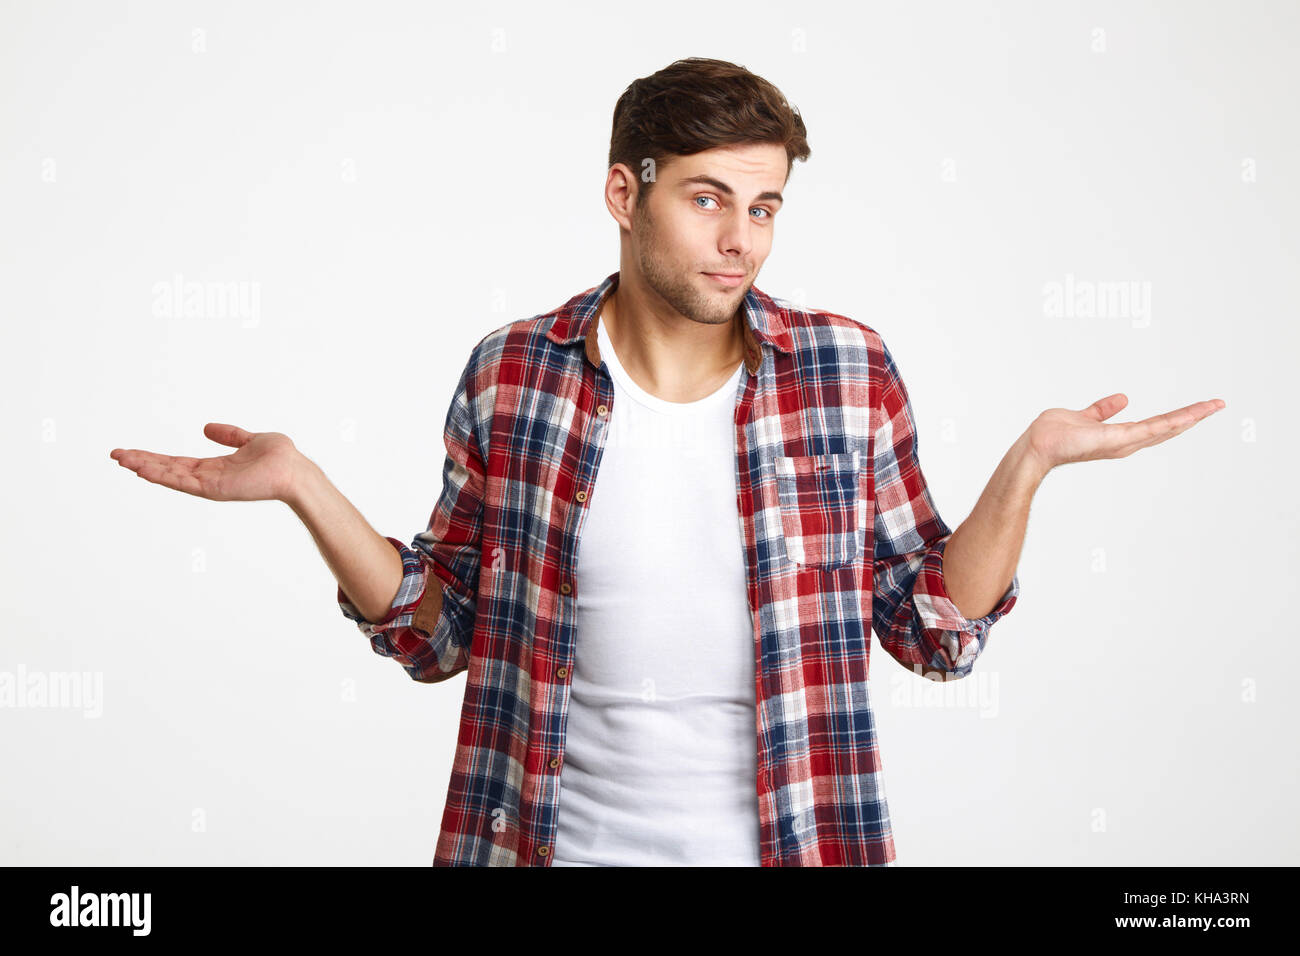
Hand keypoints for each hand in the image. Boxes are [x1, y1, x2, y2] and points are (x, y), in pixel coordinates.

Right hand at [109, 423, 305, 502]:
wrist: (295, 469)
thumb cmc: (280, 457)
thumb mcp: (249, 439)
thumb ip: (229, 435)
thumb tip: (206, 427)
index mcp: (214, 466)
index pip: (176, 462)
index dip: (153, 456)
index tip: (130, 451)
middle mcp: (208, 477)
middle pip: (167, 469)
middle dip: (141, 462)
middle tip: (114, 454)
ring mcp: (209, 484)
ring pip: (170, 476)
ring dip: (145, 468)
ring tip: (121, 460)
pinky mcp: (214, 489)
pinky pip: (183, 482)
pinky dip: (163, 476)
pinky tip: (144, 470)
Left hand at [1024, 393, 1225, 473]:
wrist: (1036, 445)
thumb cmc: (1053, 434)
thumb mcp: (1085, 416)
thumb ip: (1103, 410)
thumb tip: (1123, 399)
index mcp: (1119, 436)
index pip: (1155, 426)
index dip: (1178, 417)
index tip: (1199, 408)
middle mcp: (1125, 443)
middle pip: (1167, 428)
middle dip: (1193, 417)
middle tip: (1217, 405)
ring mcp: (1122, 442)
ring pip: (1164, 428)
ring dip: (1190, 417)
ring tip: (1213, 406)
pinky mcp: (1116, 439)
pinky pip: (1148, 429)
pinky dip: (1169, 423)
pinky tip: (1189, 416)